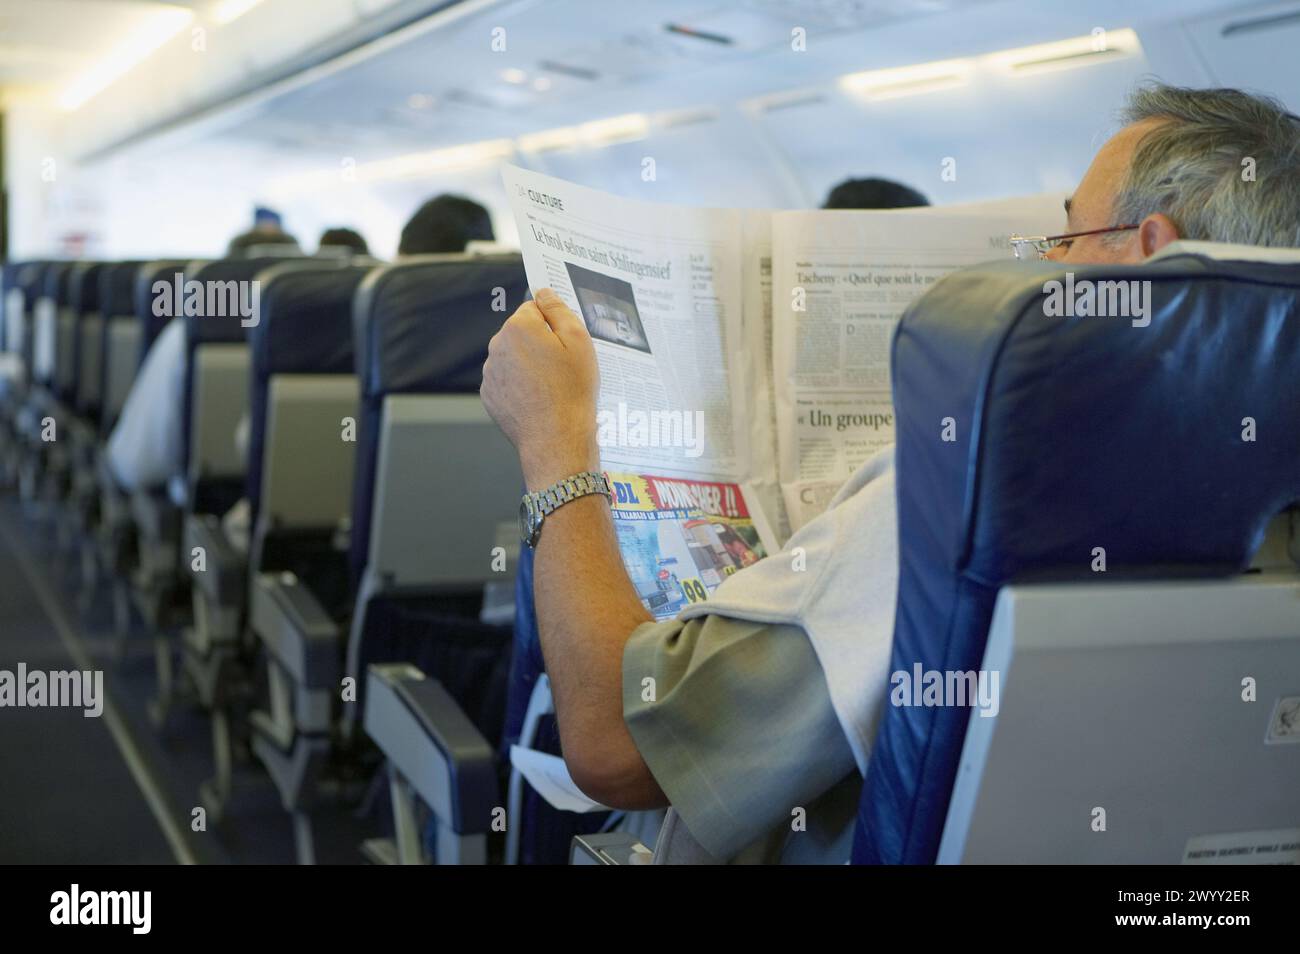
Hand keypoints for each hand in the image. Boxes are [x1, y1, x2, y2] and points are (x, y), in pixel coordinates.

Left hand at [481, 287, 600, 489]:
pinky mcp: (489, 395)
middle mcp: (497, 345)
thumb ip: (559, 309)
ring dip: (529, 365)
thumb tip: (544, 292)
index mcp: (518, 327)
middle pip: (521, 333)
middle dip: (539, 344)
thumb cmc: (572, 391)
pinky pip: (507, 380)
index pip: (534, 308)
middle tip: (563, 368)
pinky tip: (538, 399)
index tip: (565, 343)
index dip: (553, 324)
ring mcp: (490, 372)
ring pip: (513, 357)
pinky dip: (520, 385)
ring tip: (552, 387)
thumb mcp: (579, 341)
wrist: (557, 439)